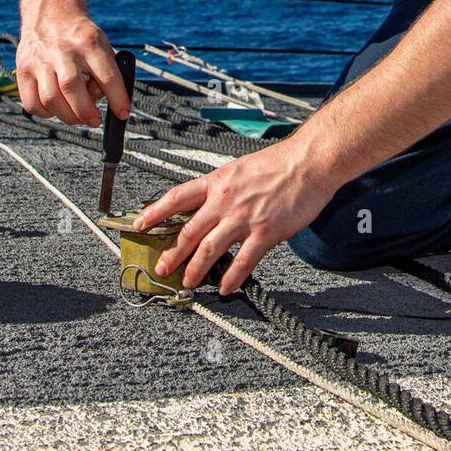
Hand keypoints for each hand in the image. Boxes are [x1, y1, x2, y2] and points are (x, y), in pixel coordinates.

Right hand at [14, 2, 129, 126]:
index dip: (117, 99)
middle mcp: (63, 50)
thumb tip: (114, 106)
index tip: (123, 113)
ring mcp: (40, 59)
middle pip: (72, 88)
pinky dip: (45, 114)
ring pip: (50, 98)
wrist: (51, 13)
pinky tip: (56, 109)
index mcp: (89, 42)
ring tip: (77, 115)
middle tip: (95, 120)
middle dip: (86, 112)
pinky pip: (31, 103)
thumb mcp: (102, 45)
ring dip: (67, 116)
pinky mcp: (23, 69)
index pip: (107, 75)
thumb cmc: (81, 37)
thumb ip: (109, 73)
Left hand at [135, 138, 337, 295]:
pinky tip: (225, 287)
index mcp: (217, 182)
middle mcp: (225, 200)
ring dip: (195, 270)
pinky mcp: (265, 232)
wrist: (309, 162)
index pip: (177, 197)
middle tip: (162, 267)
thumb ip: (224, 188)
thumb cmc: (280, 163)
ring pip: (209, 250)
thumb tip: (210, 204)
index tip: (141, 224)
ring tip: (188, 282)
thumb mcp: (240, 168)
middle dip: (172, 253)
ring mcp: (244, 218)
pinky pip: (242, 262)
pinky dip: (231, 278)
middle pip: (189, 231)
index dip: (155, 212)